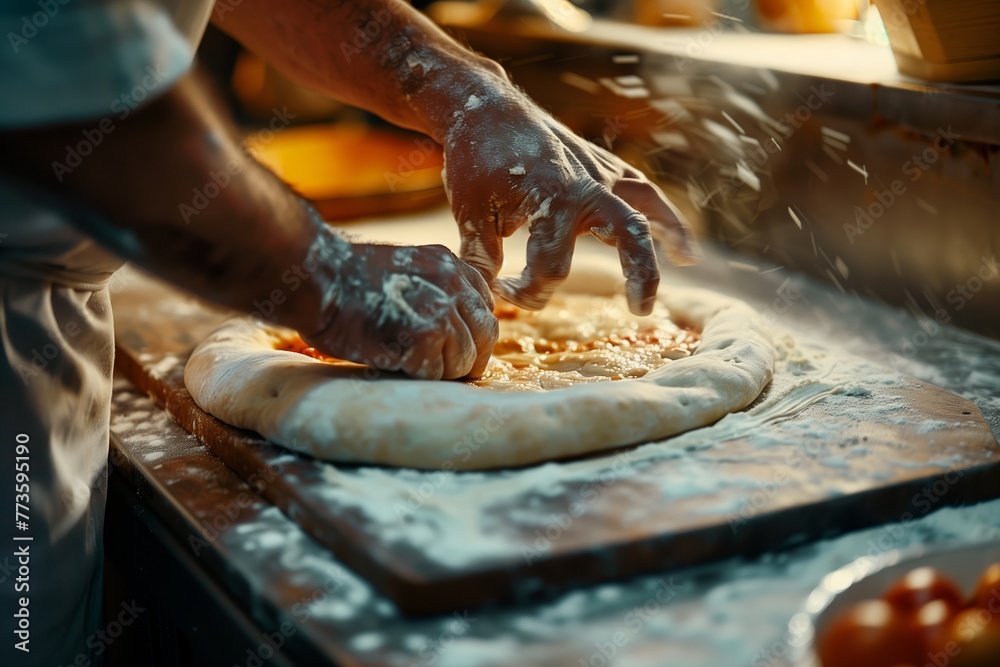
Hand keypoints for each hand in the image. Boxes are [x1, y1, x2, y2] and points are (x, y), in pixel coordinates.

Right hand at [303, 243, 497, 379]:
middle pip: (485, 334)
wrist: (314, 277)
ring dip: (441, 372)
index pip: (484, 305)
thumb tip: (454, 330)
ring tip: (410, 365)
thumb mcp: (403, 271)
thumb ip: (433, 290)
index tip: (452, 345)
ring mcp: (441, 309)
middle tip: (443, 371)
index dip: (471, 330)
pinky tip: (396, 365)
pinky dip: (418, 377)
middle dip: (468, 358)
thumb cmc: (345, 281)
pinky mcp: (425, 336)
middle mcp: (453, 283)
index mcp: (450, 265)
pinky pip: (438, 374)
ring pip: (465, 360)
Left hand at [442, 92, 698, 315]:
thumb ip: (484, 258)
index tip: (501, 290)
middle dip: (636, 274)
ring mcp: (601, 174)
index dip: (526, 291)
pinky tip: (683, 248)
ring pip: (645, 210)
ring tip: (685, 264)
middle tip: (639, 309)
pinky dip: (666, 218)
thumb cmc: (476, 162)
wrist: (487, 109)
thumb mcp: (471, 212)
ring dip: (666, 239)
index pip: (551, 267)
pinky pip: (644, 194)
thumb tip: (486, 297)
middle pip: (627, 235)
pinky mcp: (606, 168)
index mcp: (552, 200)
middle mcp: (586, 187)